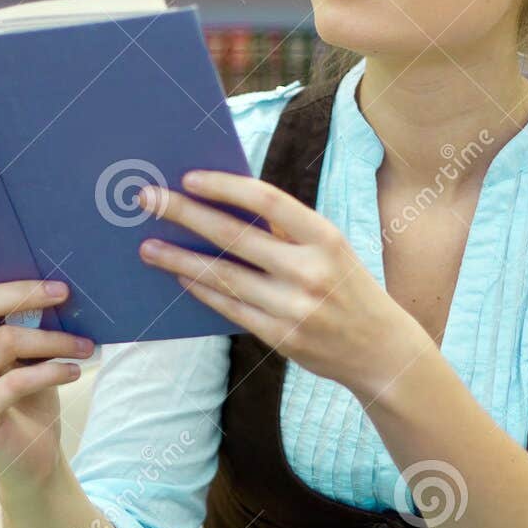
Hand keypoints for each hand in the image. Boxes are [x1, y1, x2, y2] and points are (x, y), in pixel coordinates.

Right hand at [0, 205, 96, 491]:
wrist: (32, 460)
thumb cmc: (30, 393)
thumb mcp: (26, 349)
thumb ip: (20, 317)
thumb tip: (51, 275)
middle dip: (20, 291)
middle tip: (63, 290)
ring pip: (3, 341)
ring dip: (53, 339)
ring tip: (87, 344)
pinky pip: (17, 380)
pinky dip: (53, 370)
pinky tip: (76, 370)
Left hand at [136, 170, 431, 398]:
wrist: (380, 350)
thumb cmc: (347, 286)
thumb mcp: (330, 249)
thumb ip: (286, 230)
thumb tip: (223, 202)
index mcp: (325, 238)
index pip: (267, 201)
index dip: (225, 186)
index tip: (189, 177)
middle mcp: (310, 271)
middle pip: (234, 237)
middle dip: (185, 214)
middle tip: (148, 199)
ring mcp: (294, 308)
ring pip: (223, 276)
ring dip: (180, 259)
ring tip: (147, 245)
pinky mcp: (280, 337)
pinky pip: (229, 308)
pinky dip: (201, 290)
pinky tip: (179, 276)